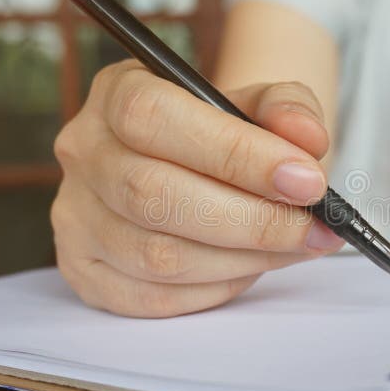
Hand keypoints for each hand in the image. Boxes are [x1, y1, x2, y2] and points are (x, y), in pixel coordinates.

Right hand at [51, 60, 343, 317]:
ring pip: (156, 255)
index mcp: (117, 93)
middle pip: (153, 194)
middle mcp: (84, 152)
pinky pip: (152, 297)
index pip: (155, 118)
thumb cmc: (223, 135)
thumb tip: (307, 139)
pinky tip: (250, 266)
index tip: (306, 180)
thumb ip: (287, 109)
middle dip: (251, 219)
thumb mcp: (259, 104)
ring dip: (242, 259)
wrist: (191, 167)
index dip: (235, 154)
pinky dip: (215, 288)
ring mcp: (76, 217)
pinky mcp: (86, 271)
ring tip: (294, 247)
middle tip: (313, 228)